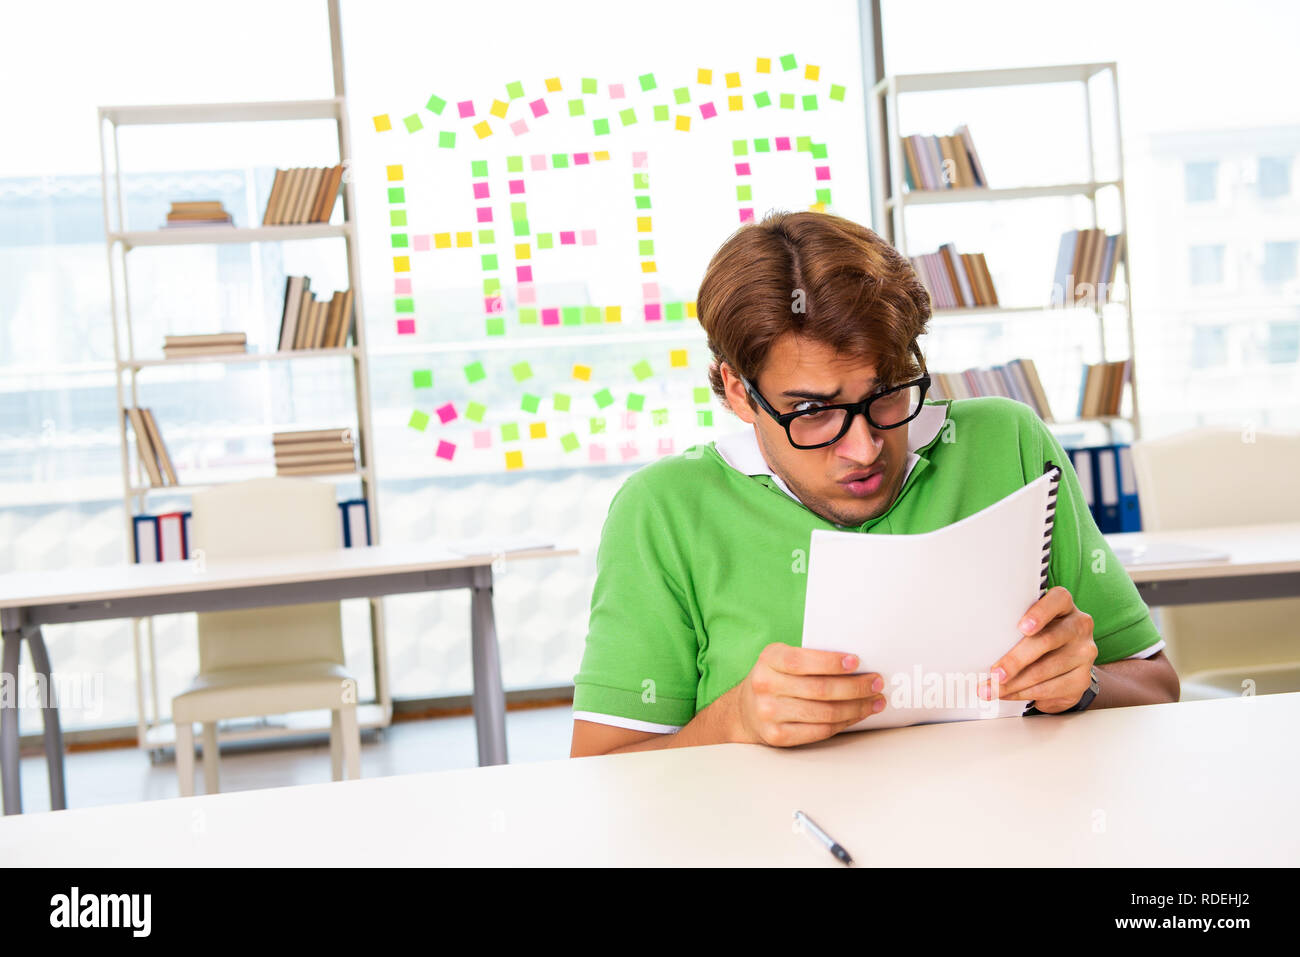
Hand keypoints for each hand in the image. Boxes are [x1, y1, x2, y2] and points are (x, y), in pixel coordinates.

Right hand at [735, 643, 886, 746]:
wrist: (745, 711)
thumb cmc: (775, 679)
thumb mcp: (782, 660)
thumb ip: (810, 659)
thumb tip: (857, 665)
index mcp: (769, 659)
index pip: (802, 661)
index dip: (831, 662)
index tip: (857, 662)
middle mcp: (765, 686)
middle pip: (820, 689)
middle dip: (855, 687)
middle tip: (876, 683)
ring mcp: (770, 713)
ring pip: (825, 712)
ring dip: (856, 707)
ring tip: (874, 701)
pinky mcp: (778, 736)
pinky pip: (820, 731)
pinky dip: (844, 723)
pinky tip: (856, 715)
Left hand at [983, 586, 1097, 712]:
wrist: (1066, 661)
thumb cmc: (1038, 635)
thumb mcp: (1029, 623)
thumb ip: (1013, 625)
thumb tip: (979, 645)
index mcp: (1063, 605)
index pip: (1057, 600)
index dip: (1040, 613)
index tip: (1022, 627)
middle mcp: (1078, 625)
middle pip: (1046, 641)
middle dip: (1015, 660)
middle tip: (994, 674)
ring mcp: (1084, 653)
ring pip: (1046, 670)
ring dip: (1015, 683)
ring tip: (992, 689)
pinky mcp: (1083, 678)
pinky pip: (1051, 689)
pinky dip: (1025, 694)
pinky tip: (1008, 694)